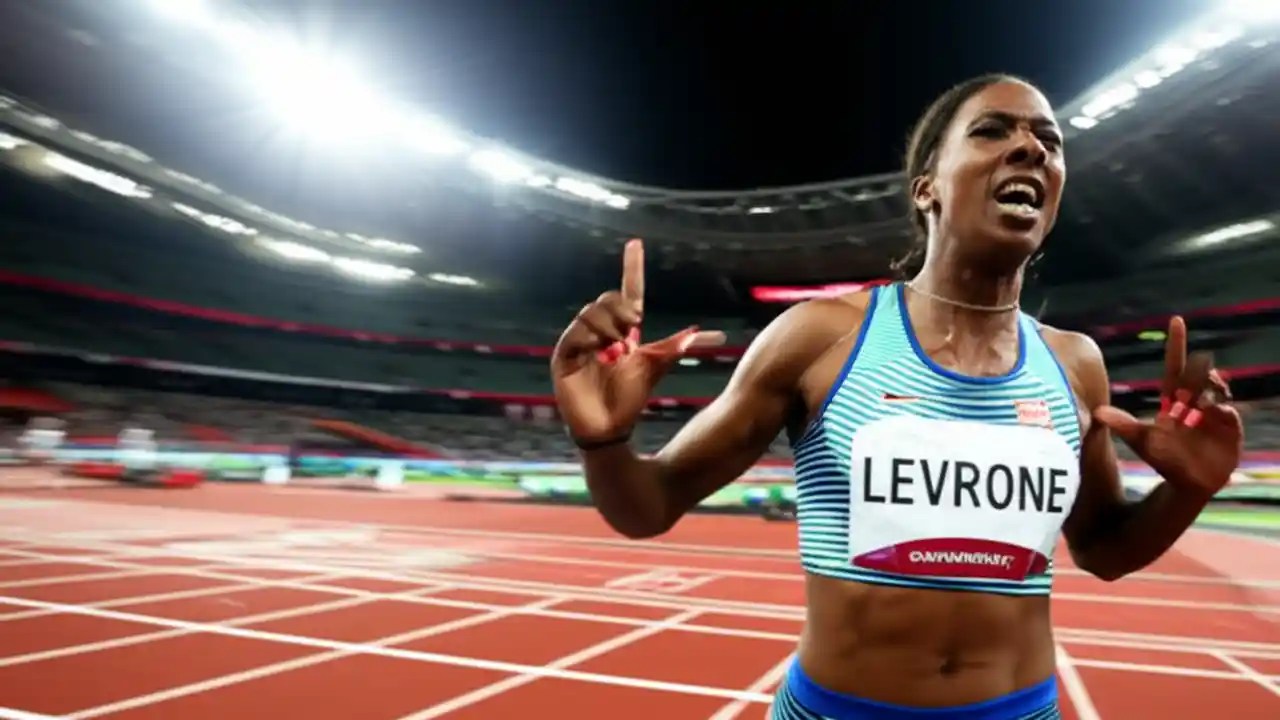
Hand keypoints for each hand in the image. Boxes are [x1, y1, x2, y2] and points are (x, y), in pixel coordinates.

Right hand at [550, 239, 725, 443]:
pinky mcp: (563, 354)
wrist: (612, 426)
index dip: (633, 267)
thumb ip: (679, 346)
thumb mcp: (657, 365)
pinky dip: (591, 341)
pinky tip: (599, 356)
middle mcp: (599, 330)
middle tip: (633, 332)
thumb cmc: (630, 398)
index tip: (636, 243)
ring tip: (616, 352)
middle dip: (623, 312)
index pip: (628, 290)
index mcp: (621, 328)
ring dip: (609, 329)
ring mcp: (579, 340)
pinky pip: (576, 332)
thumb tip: (714, 336)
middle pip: (609, 298)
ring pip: (592, 311)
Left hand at [1094, 316, 1243, 499]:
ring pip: (1216, 389)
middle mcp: (1195, 401)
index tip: (1176, 319)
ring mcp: (1214, 413)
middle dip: (1198, 369)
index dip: (1175, 344)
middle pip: (1198, 374)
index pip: (1175, 365)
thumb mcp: (1141, 440)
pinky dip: (1223, 412)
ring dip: (1210, 390)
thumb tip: (1096, 412)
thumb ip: (1123, 425)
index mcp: (1173, 398)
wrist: (1189, 483)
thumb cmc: (1164, 457)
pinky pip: (1230, 413)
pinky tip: (1217, 416)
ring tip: (1201, 403)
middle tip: (1195, 371)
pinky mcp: (1230, 428)